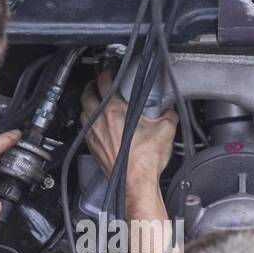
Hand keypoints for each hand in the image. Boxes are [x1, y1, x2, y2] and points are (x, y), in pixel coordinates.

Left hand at [81, 69, 177, 186]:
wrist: (135, 183)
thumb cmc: (145, 161)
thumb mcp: (166, 129)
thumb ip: (168, 114)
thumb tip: (169, 111)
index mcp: (114, 110)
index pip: (104, 81)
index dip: (107, 71)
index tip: (111, 69)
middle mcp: (99, 120)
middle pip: (87, 93)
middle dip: (93, 85)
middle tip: (99, 82)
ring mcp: (93, 135)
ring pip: (83, 111)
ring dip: (88, 103)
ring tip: (97, 101)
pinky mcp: (92, 148)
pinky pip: (85, 129)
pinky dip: (89, 122)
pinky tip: (97, 124)